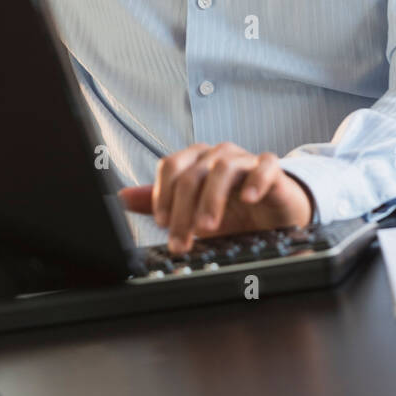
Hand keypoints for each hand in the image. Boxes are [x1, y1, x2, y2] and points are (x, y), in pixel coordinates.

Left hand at [118, 142, 314, 253]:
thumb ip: (160, 203)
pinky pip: (265, 165)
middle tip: (182, 240)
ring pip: (224, 168)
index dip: (163, 193)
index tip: (162, 223)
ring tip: (208, 227)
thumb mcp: (192, 212)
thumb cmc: (233, 211)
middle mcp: (219, 155)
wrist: (275, 214)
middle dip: (184, 210)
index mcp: (197, 160)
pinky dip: (256, 179)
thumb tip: (121, 197)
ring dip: (212, 199)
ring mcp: (246, 159)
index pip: (171, 166)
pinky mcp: (273, 169)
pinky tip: (248, 198)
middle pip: (194, 173)